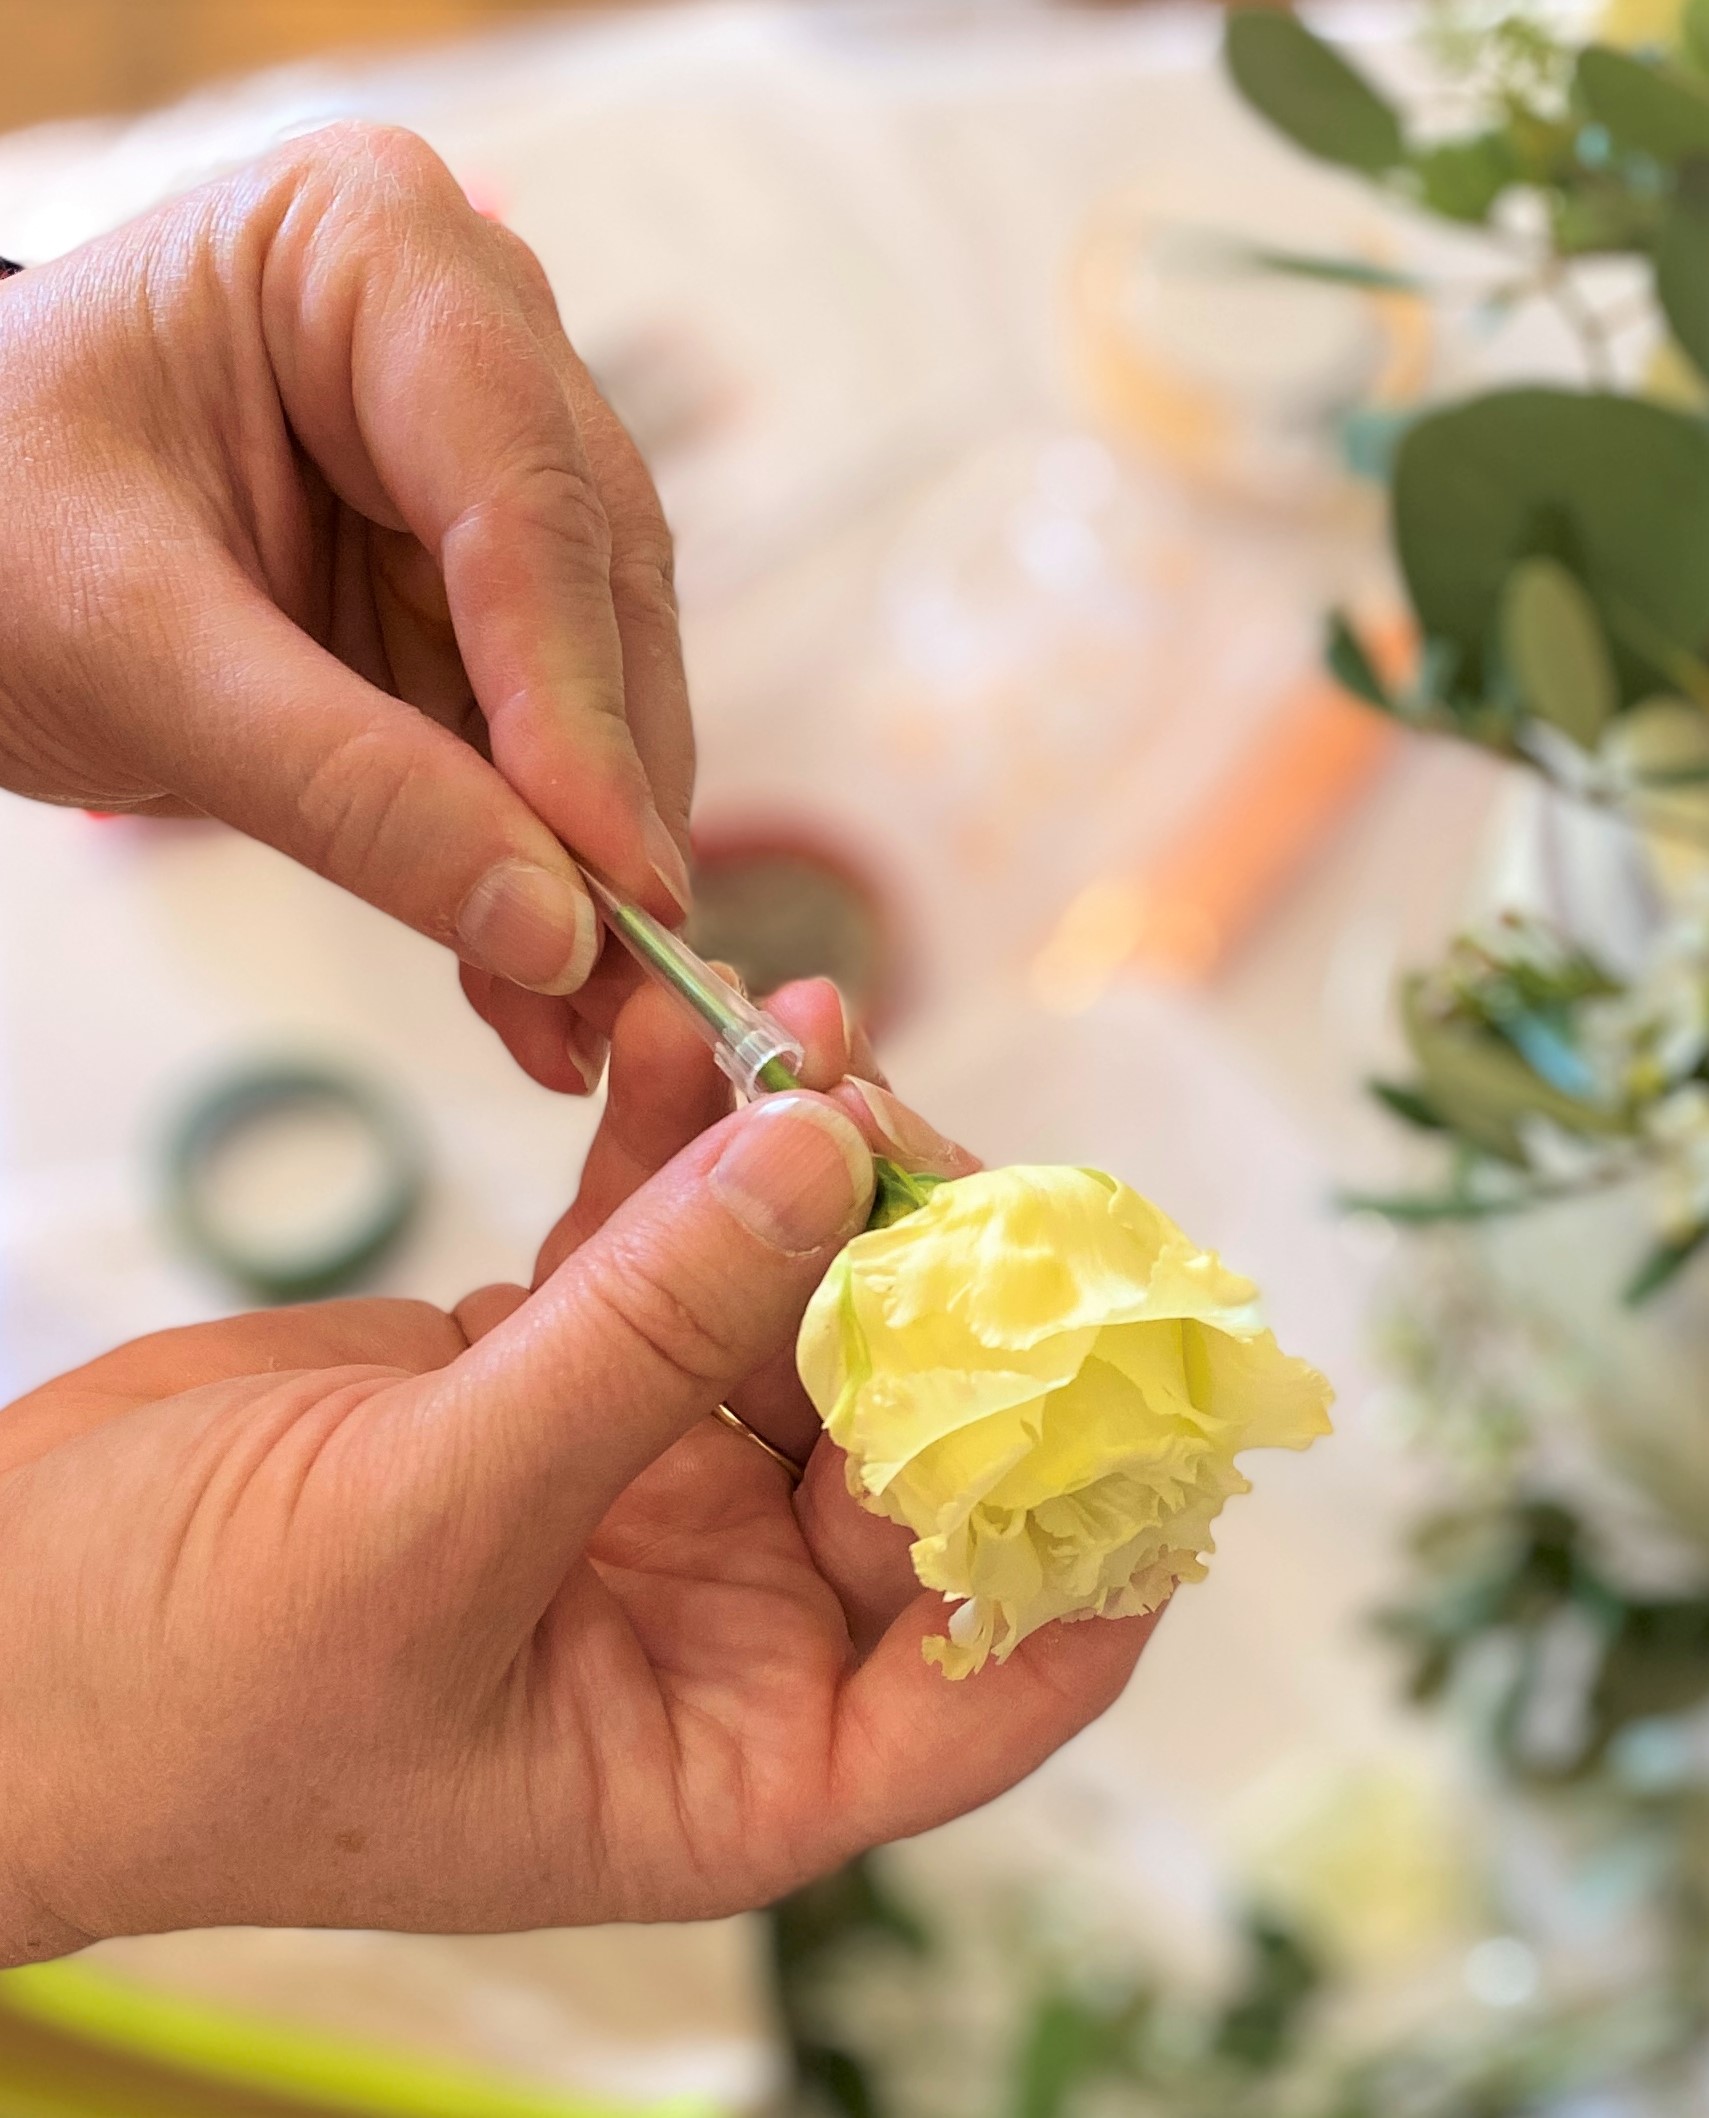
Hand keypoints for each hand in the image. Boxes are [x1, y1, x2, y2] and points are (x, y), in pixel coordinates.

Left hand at [0, 123, 692, 1092]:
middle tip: (622, 969)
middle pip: (596, 585)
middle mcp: (466, 338)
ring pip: (600, 675)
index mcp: (369, 254)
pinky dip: (539, 860)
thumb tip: (547, 925)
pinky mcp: (472, 587)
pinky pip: (544, 733)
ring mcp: (479, 466)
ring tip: (579, 1009)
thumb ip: (343, 780)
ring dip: (586, 853)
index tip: (613, 878)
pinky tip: (537, 969)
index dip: (578, 704)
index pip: (521, 494)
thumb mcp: (131, 647)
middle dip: (601, 797)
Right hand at [0, 984, 1155, 1963]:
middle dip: (929, 1280)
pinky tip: (694, 1044)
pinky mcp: (559, 1379)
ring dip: (807, 1177)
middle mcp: (719, 1624)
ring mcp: (643, 1489)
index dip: (1091, 1532)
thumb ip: (638, 1341)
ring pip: (787, 1314)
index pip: (992, 1668)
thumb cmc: (177, 1691)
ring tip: (807, 1033)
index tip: (1136, 1368)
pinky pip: (659, 1250)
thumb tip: (821, 1166)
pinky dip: (680, 1151)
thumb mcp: (427, 1528)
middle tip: (909, 1123)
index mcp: (732, 1754)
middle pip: (906, 1440)